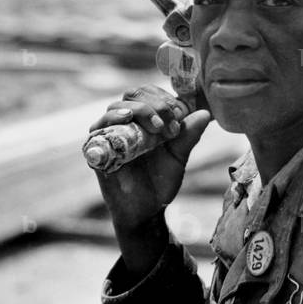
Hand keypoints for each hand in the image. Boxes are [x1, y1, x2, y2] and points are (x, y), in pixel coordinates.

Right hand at [89, 84, 211, 262]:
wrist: (146, 211)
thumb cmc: (160, 181)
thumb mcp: (179, 156)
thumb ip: (189, 135)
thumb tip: (205, 113)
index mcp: (144, 119)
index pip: (149, 92)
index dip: (165, 97)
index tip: (181, 113)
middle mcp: (125, 123)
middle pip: (134, 94)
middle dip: (155, 103)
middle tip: (171, 120)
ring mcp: (110, 134)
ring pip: (118, 106)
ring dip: (140, 111)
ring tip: (158, 127)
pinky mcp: (97, 148)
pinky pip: (98, 127)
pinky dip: (112, 118)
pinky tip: (127, 119)